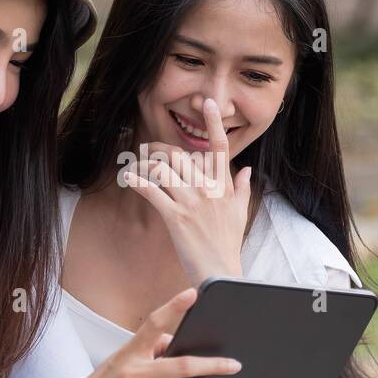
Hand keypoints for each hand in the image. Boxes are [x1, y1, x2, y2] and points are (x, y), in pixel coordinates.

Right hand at [78, 287, 240, 377]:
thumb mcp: (121, 360)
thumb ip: (149, 349)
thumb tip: (175, 341)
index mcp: (130, 353)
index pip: (153, 323)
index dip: (174, 307)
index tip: (193, 294)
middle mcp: (133, 374)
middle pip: (182, 366)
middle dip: (214, 366)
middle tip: (234, 365)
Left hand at [124, 97, 251, 284]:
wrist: (220, 273)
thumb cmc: (228, 245)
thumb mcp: (241, 214)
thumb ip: (243, 189)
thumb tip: (248, 170)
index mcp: (225, 187)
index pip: (220, 148)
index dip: (214, 124)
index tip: (209, 103)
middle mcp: (209, 190)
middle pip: (181, 155)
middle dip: (160, 150)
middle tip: (147, 151)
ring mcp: (192, 203)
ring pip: (165, 169)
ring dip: (145, 165)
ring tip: (135, 167)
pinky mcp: (176, 217)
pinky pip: (153, 192)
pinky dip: (138, 182)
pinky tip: (128, 178)